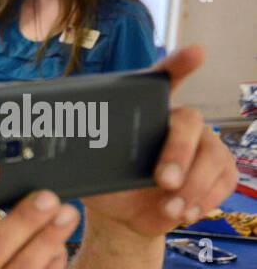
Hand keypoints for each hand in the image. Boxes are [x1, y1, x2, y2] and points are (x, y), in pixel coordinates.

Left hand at [82, 46, 235, 235]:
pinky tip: (183, 212)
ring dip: (192, 187)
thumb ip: (77, 155)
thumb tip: (44, 149)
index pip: (161, 81)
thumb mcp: (87, 170)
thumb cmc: (105, 185)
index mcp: (143, 114)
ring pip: (211, 156)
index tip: (195, 53)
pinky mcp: (218, 169)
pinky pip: (223, 181)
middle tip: (163, 181)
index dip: (179, 64)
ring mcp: (202, 145)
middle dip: (177, 152)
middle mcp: (176, 122)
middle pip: (188, 122)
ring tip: (169, 209)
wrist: (123, 215)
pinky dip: (204, 201)